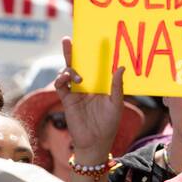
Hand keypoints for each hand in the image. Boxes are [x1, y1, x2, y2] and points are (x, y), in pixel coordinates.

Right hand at [53, 37, 125, 164]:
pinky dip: (61, 79)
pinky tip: (66, 78)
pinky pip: (61, 86)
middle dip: (72, 52)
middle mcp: (87, 84)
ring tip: (76, 75)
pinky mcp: (67, 99)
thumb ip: (117, 86)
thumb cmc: (110, 123)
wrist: (96, 142)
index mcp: (100, 83)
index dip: (92, 52)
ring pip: (67, 72)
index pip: (95, 64)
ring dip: (69, 68)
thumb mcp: (117, 103)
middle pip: (78, 64)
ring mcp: (76, 91)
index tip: (91, 39)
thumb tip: (120, 67)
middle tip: (68, 40)